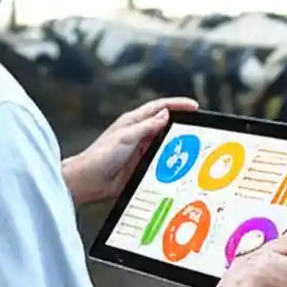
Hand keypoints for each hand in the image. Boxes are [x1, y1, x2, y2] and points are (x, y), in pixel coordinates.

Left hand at [63, 97, 198, 204]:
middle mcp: (138, 134)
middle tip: (198, 127)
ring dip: (177, 144)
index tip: (194, 106)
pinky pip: (160, 161)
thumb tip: (165, 114)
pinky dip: (170, 162)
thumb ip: (146, 126)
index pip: (159, 108)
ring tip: (193, 147)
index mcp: (133, 122)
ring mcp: (140, 150)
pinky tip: (179, 166)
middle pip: (165, 124)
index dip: (177, 104)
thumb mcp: (126, 137)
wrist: (88, 182)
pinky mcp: (141, 166)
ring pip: (164, 143)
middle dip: (182, 124)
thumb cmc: (100, 156)